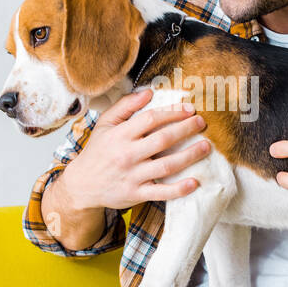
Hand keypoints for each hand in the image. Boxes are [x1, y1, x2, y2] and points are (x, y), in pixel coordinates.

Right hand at [61, 88, 210, 211]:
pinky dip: (179, 189)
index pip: (151, 119)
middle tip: (202, 123)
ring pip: (166, 165)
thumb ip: (125, 106)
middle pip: (162, 140)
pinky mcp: (136, 194)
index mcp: (120, 135)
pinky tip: (194, 182)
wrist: (82, 185)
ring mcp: (132, 176)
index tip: (189, 109)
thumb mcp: (105, 124)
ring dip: (189, 156)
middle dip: (186, 129)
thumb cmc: (98, 152)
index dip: (172, 112)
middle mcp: (127, 155)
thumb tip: (149, 92)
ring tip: (206, 147)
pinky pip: (161, 192)